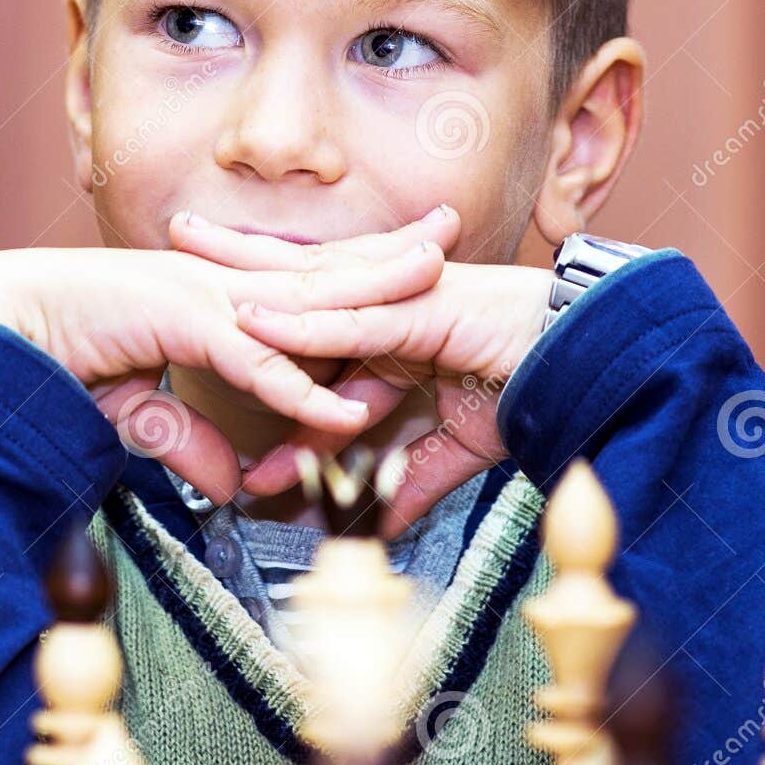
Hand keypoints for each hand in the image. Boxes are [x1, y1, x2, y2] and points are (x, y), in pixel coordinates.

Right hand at [0, 215, 457, 507]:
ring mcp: (199, 300)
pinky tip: (344, 416)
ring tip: (433, 286)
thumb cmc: (55, 363)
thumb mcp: (138, 415)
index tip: (409, 257)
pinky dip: (299, 394)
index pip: (299, 279)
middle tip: (452, 225)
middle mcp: (213, 288)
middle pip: (319, 269)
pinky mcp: (175, 328)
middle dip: (388, 251)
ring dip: (368, 296)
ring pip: (301, 302)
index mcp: (210, 295)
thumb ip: (189, 441)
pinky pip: (252, 366)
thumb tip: (233, 483)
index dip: (355, 266)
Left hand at [170, 213, 550, 536]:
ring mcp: (407, 300)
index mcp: (396, 321)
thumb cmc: (533, 389)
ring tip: (182, 261)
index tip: (209, 301)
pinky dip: (299, 324)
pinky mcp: (427, 311)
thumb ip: (417, 475)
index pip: (314, 311)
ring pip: (312, 285)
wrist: (593, 368)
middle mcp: (393, 300)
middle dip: (233, 260)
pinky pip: (350, 322)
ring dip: (245, 273)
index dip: (262, 302)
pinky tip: (251, 318)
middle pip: (299, 277)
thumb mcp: (459, 442)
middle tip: (171, 243)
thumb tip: (386, 521)